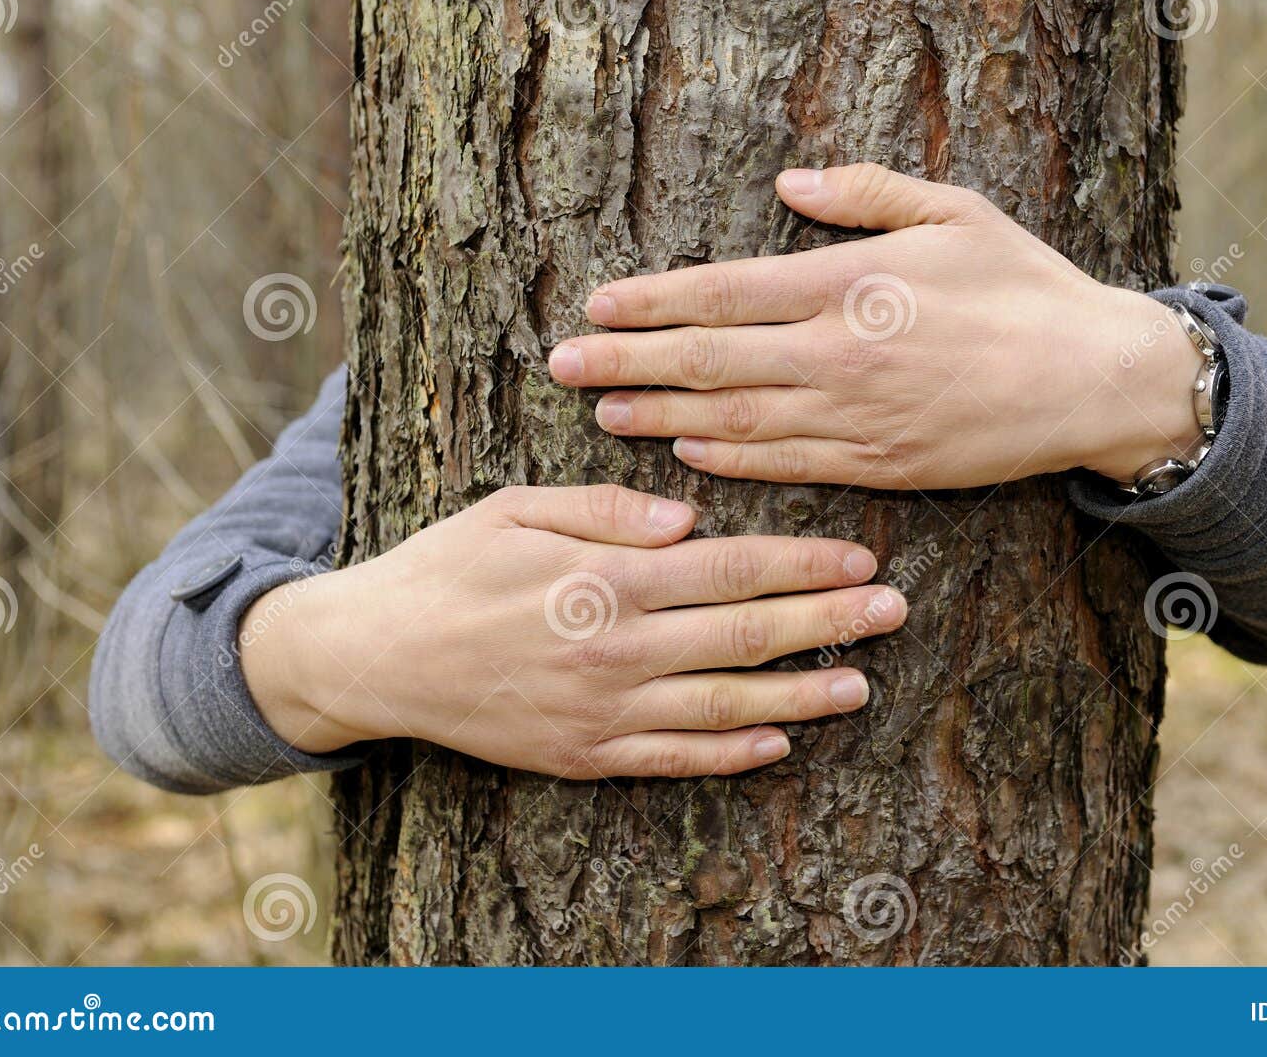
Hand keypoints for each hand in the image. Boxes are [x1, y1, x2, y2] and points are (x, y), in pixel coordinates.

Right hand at [239, 485, 904, 778]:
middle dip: (827, 622)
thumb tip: (689, 518)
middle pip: (744, 635)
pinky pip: (672, 759)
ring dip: (799, 695)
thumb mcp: (513, 507)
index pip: (728, 568)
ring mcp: (601, 710)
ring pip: (724, 708)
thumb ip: (604, 509)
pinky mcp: (582, 756)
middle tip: (893, 612)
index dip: (802, 564)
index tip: (859, 558)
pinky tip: (780, 743)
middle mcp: (614, 648)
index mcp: (603, 577)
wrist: (373, 657)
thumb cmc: (445, 568)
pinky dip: (731, 756)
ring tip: (861, 683)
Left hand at [546, 163, 1204, 488]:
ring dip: (659, 416)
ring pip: (733, 420)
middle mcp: (839, 355)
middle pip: (708, 361)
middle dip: (626, 361)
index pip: (723, 292)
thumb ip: (865, 194)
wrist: (1093, 379)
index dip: (651, 301)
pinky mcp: (878, 467)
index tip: (597, 303)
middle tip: (562, 364)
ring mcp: (855, 418)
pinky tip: (685, 451)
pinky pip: (783, 465)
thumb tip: (789, 185)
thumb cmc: (1025, 286)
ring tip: (603, 410)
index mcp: (850, 284)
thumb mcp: (955, 211)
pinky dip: (726, 459)